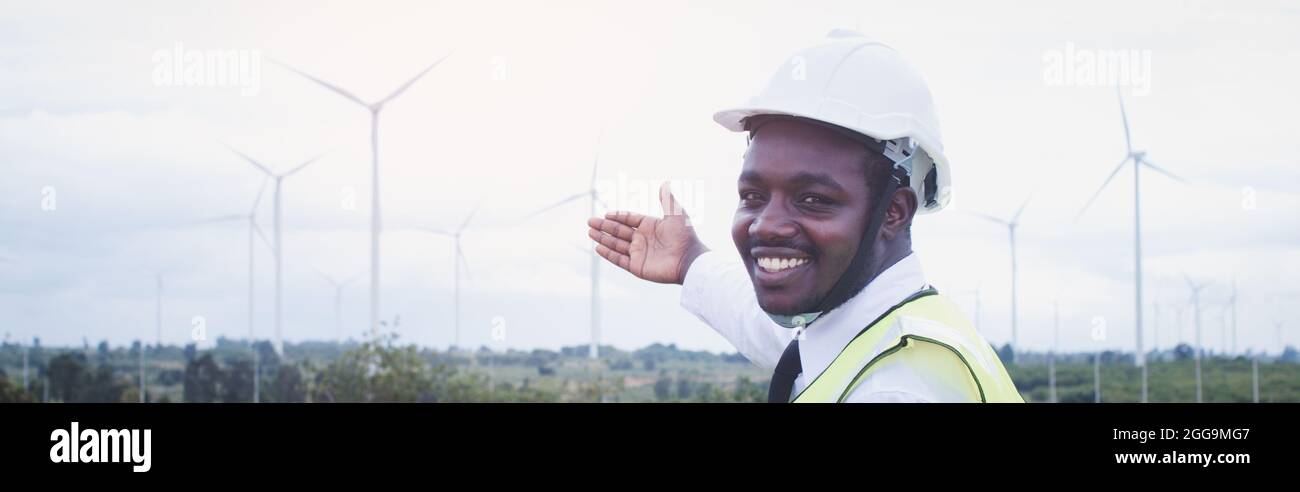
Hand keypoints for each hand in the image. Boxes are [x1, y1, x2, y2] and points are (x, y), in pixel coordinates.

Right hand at [587, 182, 708, 283]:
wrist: (689, 260)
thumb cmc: (684, 236)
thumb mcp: (676, 214)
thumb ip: (667, 199)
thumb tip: (665, 183)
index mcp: (649, 226)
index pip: (629, 220)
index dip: (617, 217)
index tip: (606, 214)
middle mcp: (642, 239)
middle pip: (619, 231)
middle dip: (604, 226)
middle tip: (590, 221)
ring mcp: (639, 253)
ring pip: (616, 244)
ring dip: (603, 238)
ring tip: (590, 232)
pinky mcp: (637, 266)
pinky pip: (619, 259)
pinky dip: (608, 254)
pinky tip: (598, 248)